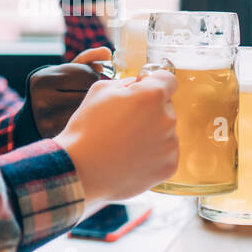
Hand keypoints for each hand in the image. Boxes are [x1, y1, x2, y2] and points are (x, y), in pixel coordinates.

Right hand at [28, 47, 111, 137]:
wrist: (34, 116)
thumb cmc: (57, 88)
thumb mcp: (67, 70)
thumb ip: (88, 59)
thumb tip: (107, 53)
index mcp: (43, 78)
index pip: (85, 75)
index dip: (92, 77)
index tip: (87, 80)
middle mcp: (41, 99)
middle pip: (87, 94)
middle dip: (93, 93)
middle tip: (89, 94)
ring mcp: (46, 120)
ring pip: (87, 111)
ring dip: (92, 108)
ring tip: (87, 107)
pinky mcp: (53, 135)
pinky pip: (82, 126)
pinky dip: (87, 123)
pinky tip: (83, 120)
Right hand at [54, 66, 178, 206]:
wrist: (80, 171)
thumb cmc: (87, 129)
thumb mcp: (100, 90)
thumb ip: (126, 83)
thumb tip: (137, 85)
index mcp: (152, 95)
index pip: (168, 80)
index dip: (154, 82)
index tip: (142, 91)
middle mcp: (167, 118)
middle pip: (166, 107)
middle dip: (149, 110)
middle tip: (124, 123)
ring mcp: (170, 145)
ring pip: (165, 132)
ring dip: (151, 133)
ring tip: (124, 144)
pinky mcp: (168, 167)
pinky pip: (165, 154)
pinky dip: (152, 155)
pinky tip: (130, 158)